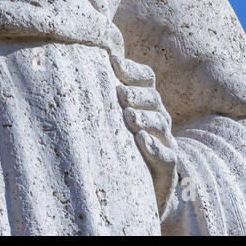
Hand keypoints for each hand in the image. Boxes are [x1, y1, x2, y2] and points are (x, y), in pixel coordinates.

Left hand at [114, 56, 178, 211]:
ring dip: (144, 118)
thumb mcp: (111, 119)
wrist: (141, 185)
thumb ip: (101, 97)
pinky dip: (154, 146)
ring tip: (129, 116)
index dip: (132, 69)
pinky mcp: (168, 165)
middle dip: (137, 94)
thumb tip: (77, 68)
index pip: (146, 78)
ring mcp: (166, 141)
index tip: (113, 60)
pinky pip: (166, 154)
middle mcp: (158, 117)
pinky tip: (141, 140)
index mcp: (146, 102)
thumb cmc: (121, 146)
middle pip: (153, 98)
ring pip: (160, 123)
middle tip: (120, 94)